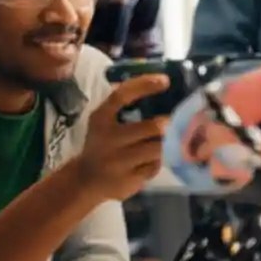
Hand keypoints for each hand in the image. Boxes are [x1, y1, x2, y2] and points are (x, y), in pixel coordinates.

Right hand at [71, 74, 169, 200]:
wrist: (85, 180)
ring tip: (165, 142)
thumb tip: (156, 82)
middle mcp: (108, 139)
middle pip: (150, 127)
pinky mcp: (128, 180)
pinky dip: (157, 162)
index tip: (165, 80)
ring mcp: (118, 162)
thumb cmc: (100, 144)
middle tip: (175, 123)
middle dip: (168, 125)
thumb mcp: (103, 122)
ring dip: (165, 144)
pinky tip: (150, 160)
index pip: (122, 96)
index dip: (145, 85)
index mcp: (100, 119)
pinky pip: (153, 167)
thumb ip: (123, 105)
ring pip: (157, 149)